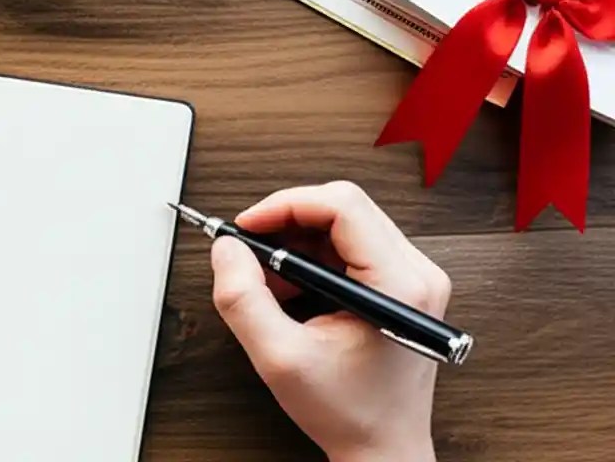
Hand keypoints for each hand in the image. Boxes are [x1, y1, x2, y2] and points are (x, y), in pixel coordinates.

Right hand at [210, 182, 450, 461]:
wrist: (383, 446)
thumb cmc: (348, 411)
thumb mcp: (279, 358)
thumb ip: (244, 299)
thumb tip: (226, 249)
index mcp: (398, 286)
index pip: (342, 206)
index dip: (286, 205)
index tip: (247, 226)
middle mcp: (416, 273)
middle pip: (343, 207)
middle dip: (287, 221)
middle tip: (249, 247)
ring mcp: (413, 277)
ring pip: (344, 222)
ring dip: (297, 240)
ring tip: (268, 278)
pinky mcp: (402, 284)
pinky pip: (350, 244)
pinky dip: (312, 256)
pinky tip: (289, 286)